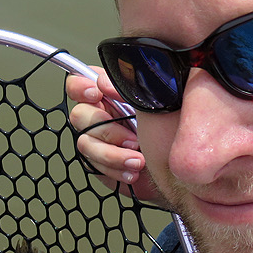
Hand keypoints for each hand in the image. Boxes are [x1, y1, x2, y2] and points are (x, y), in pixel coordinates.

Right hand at [65, 69, 164, 203]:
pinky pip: (93, 164)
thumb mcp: (151, 104)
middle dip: (107, 130)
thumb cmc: (167, 133)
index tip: (96, 94)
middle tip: (133, 139)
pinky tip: (132, 171)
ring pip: (85, 143)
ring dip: (113, 154)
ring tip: (138, 161)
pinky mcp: (96, 162)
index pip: (79, 83)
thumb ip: (126, 90)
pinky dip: (115, 169)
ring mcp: (96, 140)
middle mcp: (99, 115)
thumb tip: (103, 81)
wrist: (173, 168)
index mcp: (109, 95)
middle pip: (80, 114)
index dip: (80, 87)